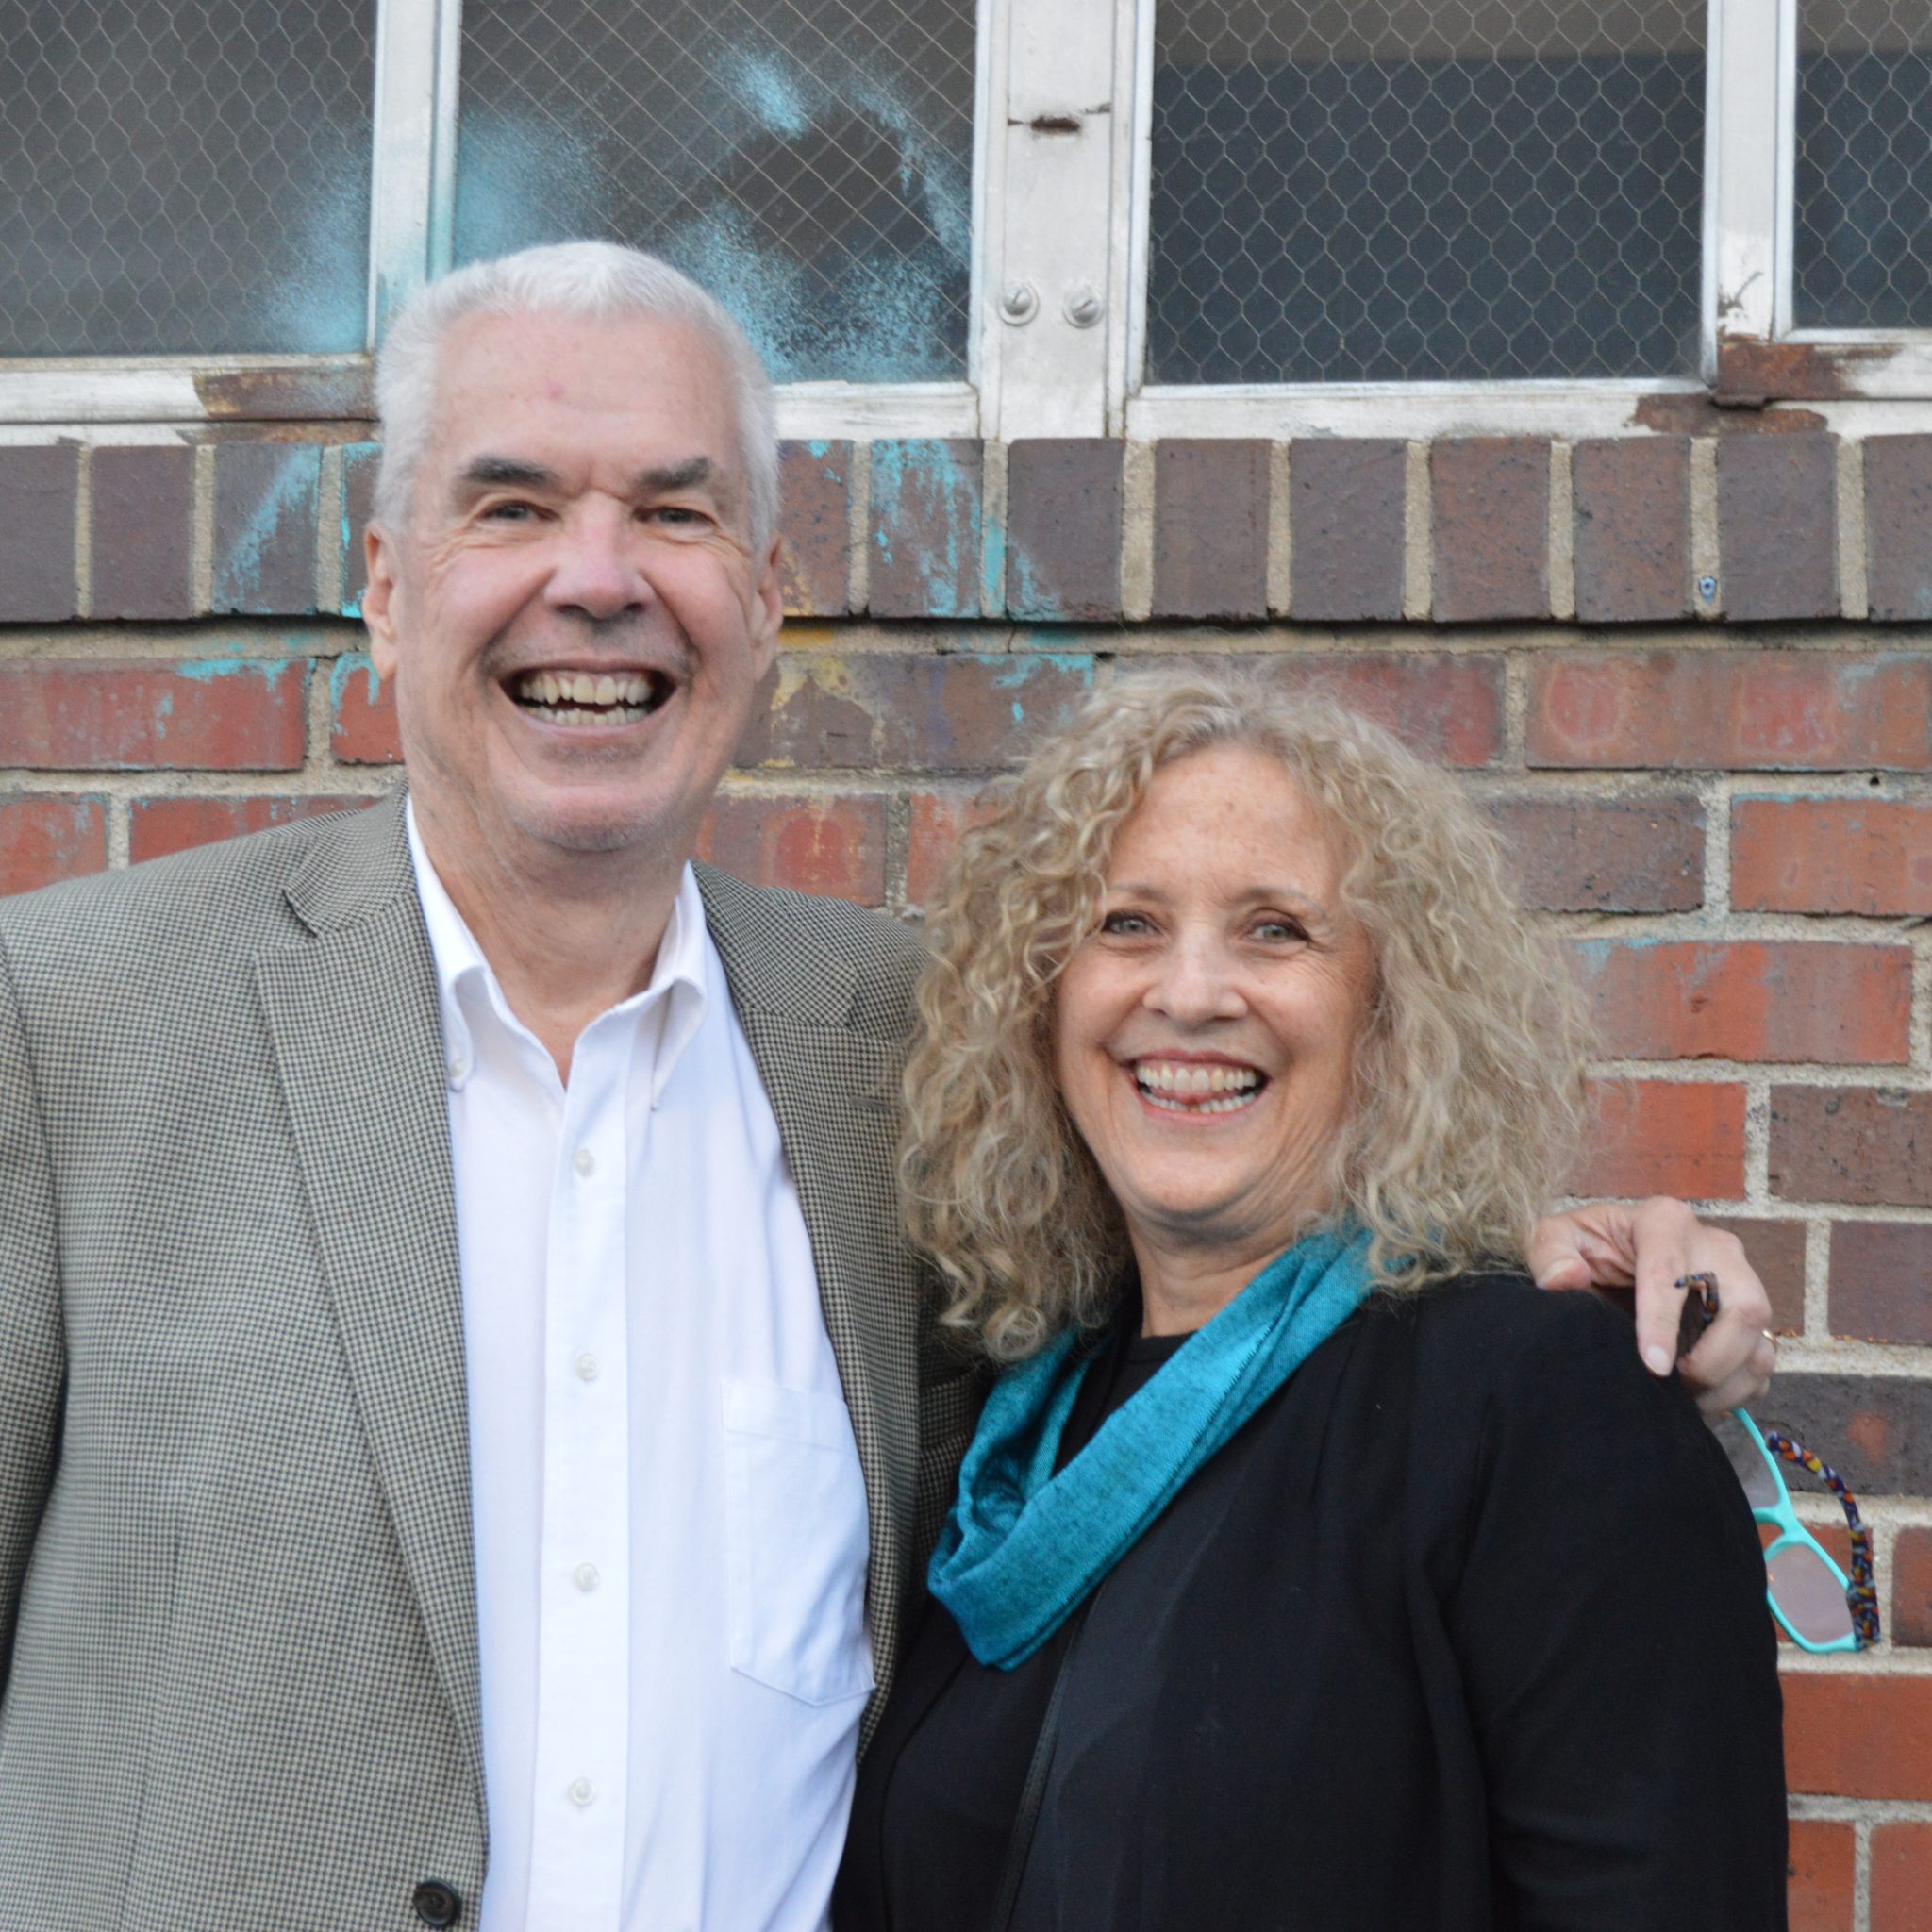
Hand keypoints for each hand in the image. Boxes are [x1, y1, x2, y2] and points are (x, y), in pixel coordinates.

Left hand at [1527, 1198, 1776, 1413]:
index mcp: (1665, 1221)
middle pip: (1743, 1306)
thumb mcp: (1555, 1237)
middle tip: (1671, 1385)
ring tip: (1682, 1397)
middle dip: (1711, 1357)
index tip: (1653, 1367)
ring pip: (1759, 1336)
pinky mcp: (1748, 1316)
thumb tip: (1566, 1279)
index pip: (1673, 1274)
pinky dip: (1736, 1388)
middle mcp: (1716, 1247)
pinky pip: (1763, 1359)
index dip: (1663, 1324)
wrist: (1607, 1258)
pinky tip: (1698, 1398)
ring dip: (1726, 1378)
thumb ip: (1551, 1253)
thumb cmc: (1585, 1247)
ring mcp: (1740, 1281)